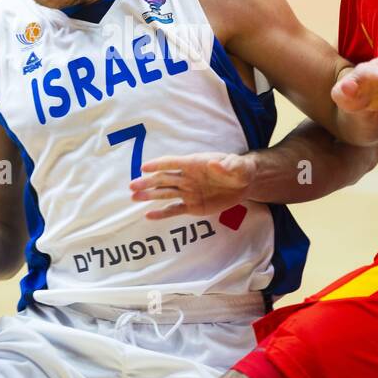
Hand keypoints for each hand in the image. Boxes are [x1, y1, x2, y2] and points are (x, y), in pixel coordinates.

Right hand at [129, 152, 256, 219]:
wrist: (245, 184)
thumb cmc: (241, 170)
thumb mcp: (239, 167)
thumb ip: (228, 166)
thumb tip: (214, 165)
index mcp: (195, 164)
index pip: (173, 162)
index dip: (159, 164)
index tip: (144, 168)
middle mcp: (187, 177)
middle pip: (164, 179)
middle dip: (148, 182)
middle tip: (132, 186)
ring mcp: (188, 192)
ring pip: (165, 193)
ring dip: (149, 195)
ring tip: (134, 197)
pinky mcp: (192, 206)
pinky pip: (175, 209)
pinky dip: (162, 213)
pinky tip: (149, 215)